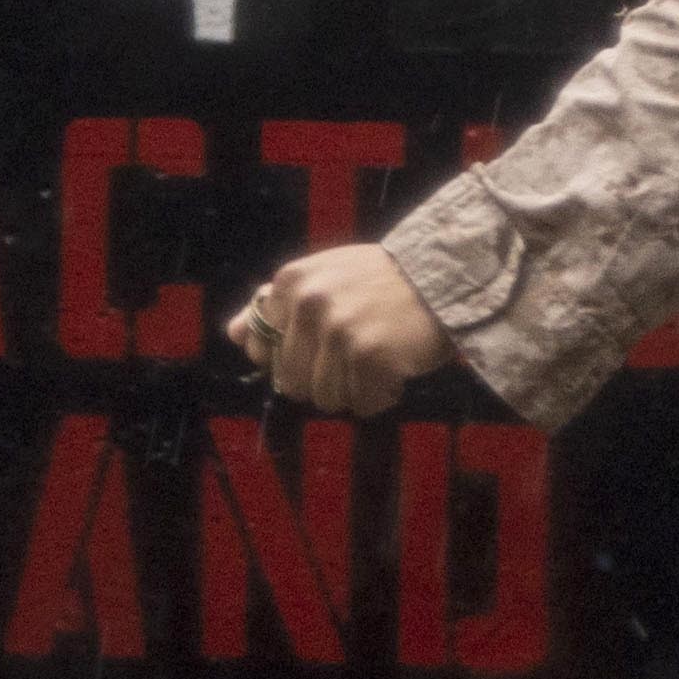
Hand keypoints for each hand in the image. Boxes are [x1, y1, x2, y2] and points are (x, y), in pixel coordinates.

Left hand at [229, 244, 449, 415]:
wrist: (446, 273)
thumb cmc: (382, 279)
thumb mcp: (323, 276)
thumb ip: (276, 305)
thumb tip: (233, 334)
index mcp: (291, 282)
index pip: (261, 347)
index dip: (291, 355)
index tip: (318, 346)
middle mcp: (309, 305)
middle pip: (291, 382)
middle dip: (323, 378)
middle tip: (355, 351)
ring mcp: (339, 332)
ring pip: (326, 399)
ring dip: (354, 388)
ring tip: (378, 354)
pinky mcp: (370, 358)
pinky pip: (363, 405)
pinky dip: (382, 395)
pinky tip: (396, 366)